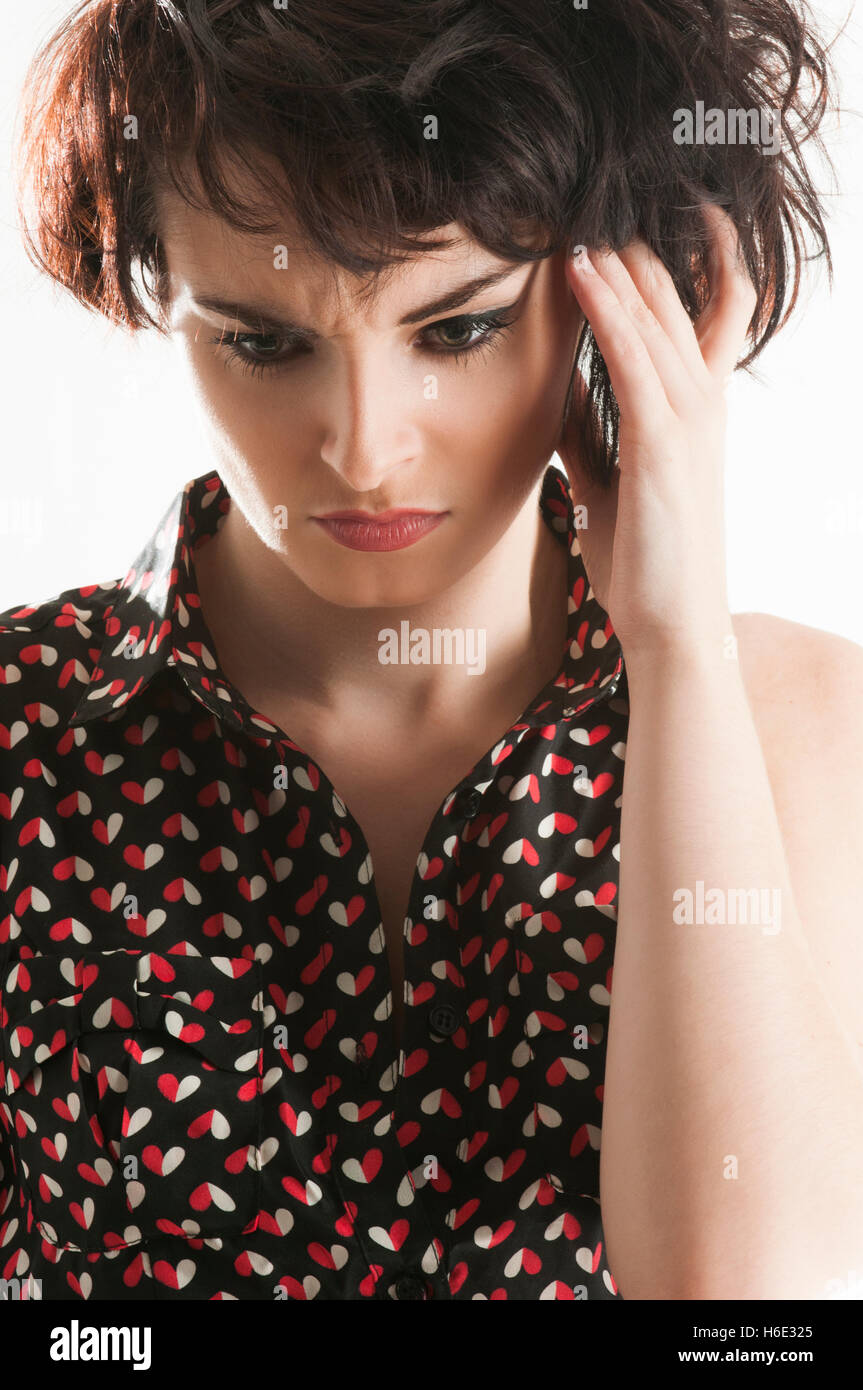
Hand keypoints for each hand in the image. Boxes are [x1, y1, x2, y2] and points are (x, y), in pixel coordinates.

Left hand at [557, 204, 757, 666]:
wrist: (670, 624)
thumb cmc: (642, 560)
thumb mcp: (607, 481)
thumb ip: (589, 432)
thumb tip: (561, 391)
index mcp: (693, 412)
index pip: (702, 311)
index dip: (683, 257)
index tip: (636, 217)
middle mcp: (701, 404)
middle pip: (677, 298)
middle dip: (640, 244)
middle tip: (597, 194)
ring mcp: (689, 420)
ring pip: (656, 317)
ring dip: (617, 263)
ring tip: (581, 212)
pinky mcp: (664, 442)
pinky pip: (633, 359)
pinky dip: (606, 311)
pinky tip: (581, 273)